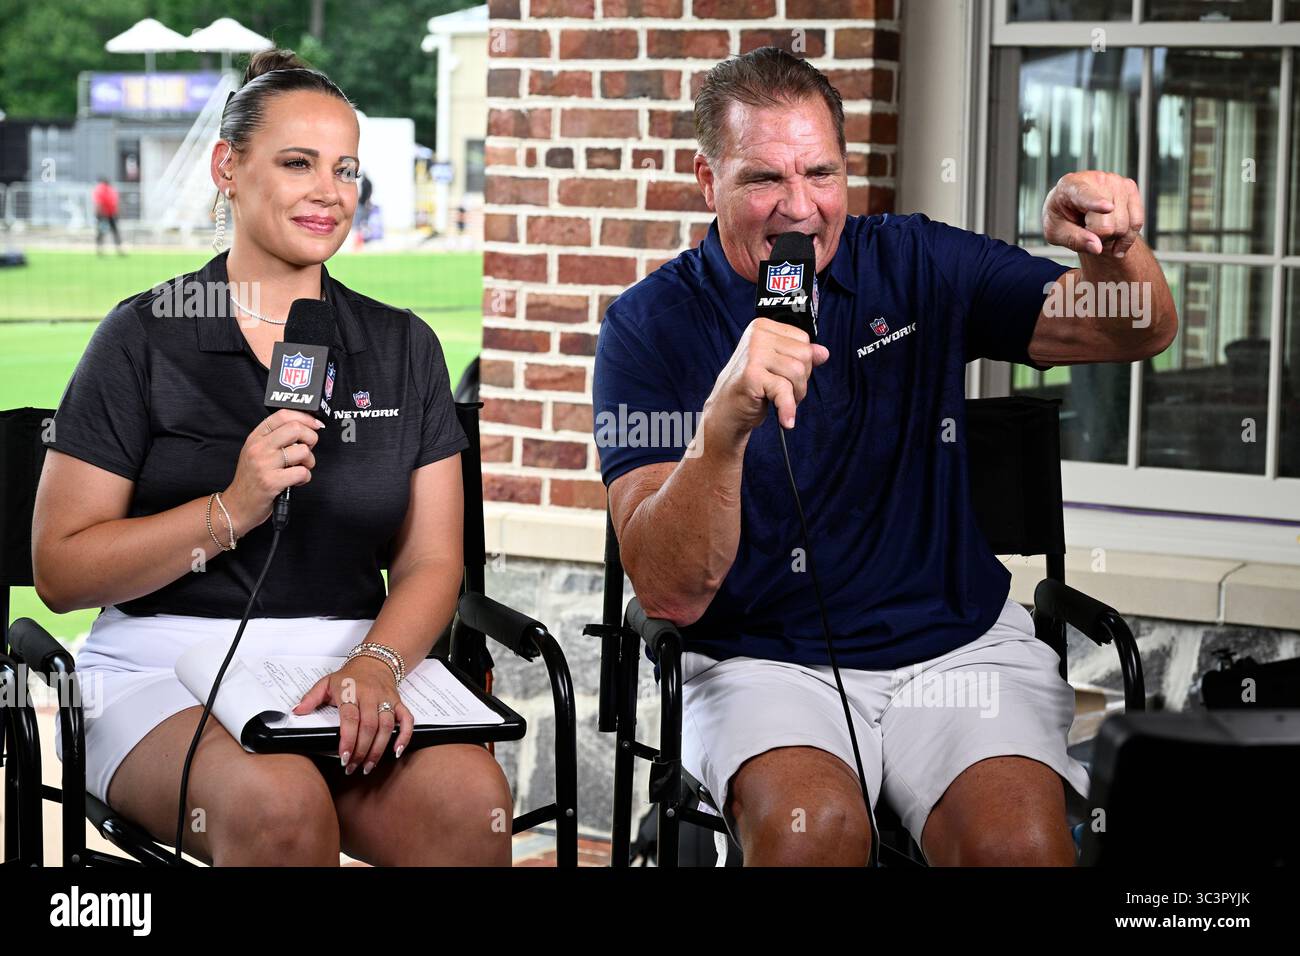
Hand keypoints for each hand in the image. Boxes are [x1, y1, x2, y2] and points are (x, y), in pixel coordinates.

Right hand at [222, 409, 323, 533]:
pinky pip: (302, 472)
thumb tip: (304, 428)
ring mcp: (264, 464)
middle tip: (307, 450)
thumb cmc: (252, 479)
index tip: (315, 424)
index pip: (283, 415)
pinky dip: (305, 478)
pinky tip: (296, 481)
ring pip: (302, 451)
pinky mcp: (271, 482)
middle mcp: (259, 448)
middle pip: (295, 429)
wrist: (237, 505)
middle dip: (311, 438)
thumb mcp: (257, 452)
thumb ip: (276, 438)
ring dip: (309, 461)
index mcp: (256, 437)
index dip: (304, 417)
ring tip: (300, 468)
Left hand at [293, 656, 414, 775]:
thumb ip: (311, 697)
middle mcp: (370, 696)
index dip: (348, 739)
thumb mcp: (326, 682)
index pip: (351, 718)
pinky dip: (404, 736)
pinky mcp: (399, 703)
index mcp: (351, 691)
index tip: (344, 756)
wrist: (375, 661)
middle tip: (353, 766)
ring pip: (387, 726)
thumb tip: (298, 711)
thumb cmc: (350, 676)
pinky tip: (396, 751)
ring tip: (368, 765)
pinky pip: (407, 720)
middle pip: (369, 726)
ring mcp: (387, 699)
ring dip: (379, 749)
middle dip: (361, 750)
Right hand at [704, 318, 829, 437]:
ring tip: (780, 399)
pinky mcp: (752, 375)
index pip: (803, 340)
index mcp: (763, 327)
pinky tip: (787, 420)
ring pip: (798, 372)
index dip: (803, 362)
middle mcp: (757, 335)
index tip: (787, 375)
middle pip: (804, 355)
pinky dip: (788, 408)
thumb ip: (799, 357)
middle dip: (801, 379)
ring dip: (795, 393)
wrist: (727, 409)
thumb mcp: (778, 367)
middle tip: (784, 390)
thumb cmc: (752, 386)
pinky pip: (783, 390)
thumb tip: (823, 352)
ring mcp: (753, 353)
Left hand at [1042, 171, 1144, 258]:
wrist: (1071, 208)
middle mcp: (1096, 179)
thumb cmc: (1060, 218)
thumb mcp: (1056, 233)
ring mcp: (1116, 182)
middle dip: (1099, 237)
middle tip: (1086, 232)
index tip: (1107, 208)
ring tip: (1098, 229)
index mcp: (1070, 186)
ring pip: (1124, 224)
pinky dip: (1127, 238)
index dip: (1096, 203)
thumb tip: (1097, 247)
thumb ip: (1074, 240)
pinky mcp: (1130, 188)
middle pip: (1107, 222)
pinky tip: (1116, 244)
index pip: (1084, 196)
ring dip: (1112, 237)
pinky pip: (1137, 222)